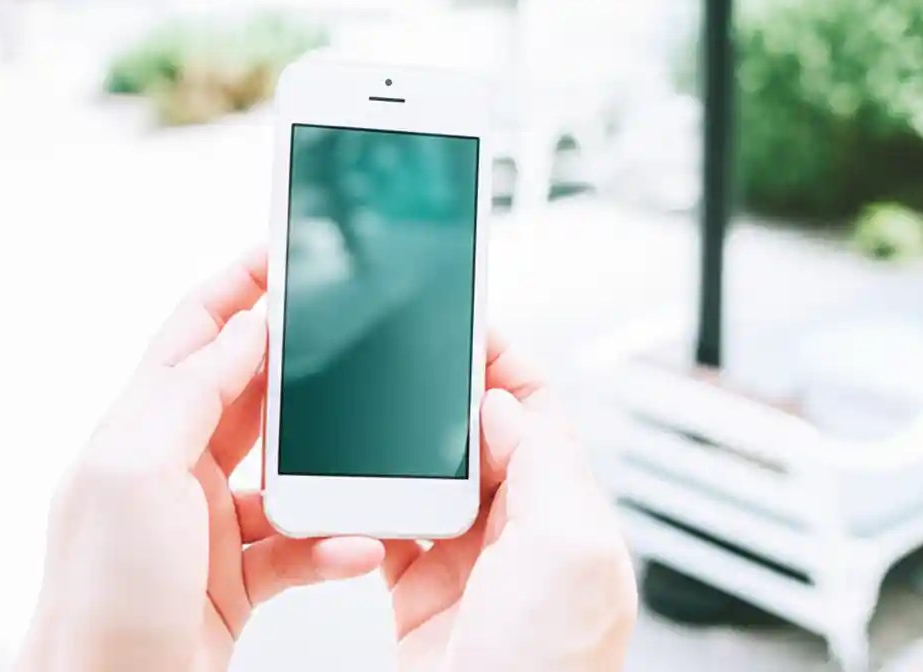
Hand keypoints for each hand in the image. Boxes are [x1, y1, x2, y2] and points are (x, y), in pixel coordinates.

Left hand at [18, 251, 383, 671]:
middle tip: (354, 347)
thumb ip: (192, 390)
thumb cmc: (104, 597)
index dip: (239, 288)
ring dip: (329, 471)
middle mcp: (171, 470)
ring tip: (364, 465)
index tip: (287, 253)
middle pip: (248, 393)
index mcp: (138, 431)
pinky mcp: (236, 578)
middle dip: (302, 370)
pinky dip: (333, 542)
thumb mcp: (136, 469)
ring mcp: (204, 524)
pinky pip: (301, 542)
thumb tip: (245, 330)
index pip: (193, 333)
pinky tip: (354, 543)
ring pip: (286, 471)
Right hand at [383, 335, 637, 671]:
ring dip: (396, 454)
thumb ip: (546, 463)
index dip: (500, 366)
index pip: (538, 416)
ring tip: (367, 423)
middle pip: (476, 441)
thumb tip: (503, 403)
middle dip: (438, 401)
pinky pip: (385, 530)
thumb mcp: (570, 553)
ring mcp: (467, 569)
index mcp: (568, 520)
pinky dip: (364, 508)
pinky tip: (351, 496)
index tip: (462, 326)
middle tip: (397, 366)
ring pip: (426, 481)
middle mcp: (521, 541)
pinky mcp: (417, 597)